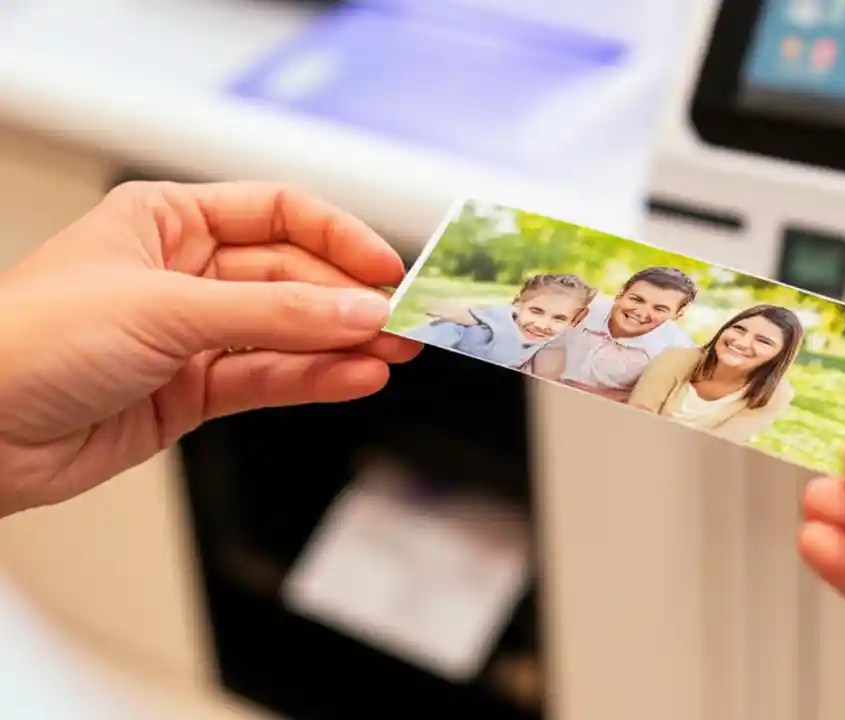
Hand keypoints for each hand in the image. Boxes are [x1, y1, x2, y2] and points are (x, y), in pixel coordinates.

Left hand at [0, 181, 420, 516]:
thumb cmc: (27, 340)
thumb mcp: (164, 309)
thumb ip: (273, 314)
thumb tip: (357, 310)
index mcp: (167, 220)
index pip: (278, 213)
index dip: (338, 237)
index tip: (386, 268)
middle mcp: (185, 273)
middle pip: (293, 278)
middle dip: (349, 300)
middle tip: (406, 321)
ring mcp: (192, 336)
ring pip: (288, 334)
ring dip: (343, 344)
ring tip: (395, 353)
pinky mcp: (192, 393)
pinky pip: (268, 380)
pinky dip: (313, 380)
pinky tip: (353, 378)